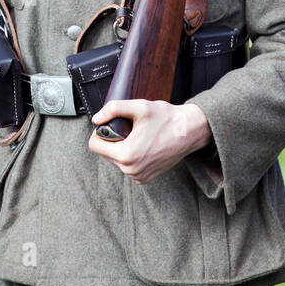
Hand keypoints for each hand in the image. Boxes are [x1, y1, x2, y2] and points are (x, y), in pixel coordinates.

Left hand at [88, 100, 211, 184]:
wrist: (190, 131)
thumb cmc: (167, 118)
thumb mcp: (140, 107)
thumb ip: (114, 109)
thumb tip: (96, 119)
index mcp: (126, 155)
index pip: (94, 146)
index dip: (100, 132)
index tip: (112, 125)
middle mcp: (131, 170)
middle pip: (104, 153)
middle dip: (112, 141)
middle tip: (129, 130)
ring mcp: (138, 177)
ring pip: (115, 161)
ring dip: (121, 149)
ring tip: (138, 137)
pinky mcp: (145, 179)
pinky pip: (128, 167)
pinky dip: (131, 157)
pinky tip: (144, 146)